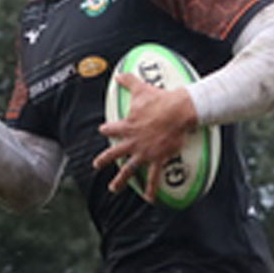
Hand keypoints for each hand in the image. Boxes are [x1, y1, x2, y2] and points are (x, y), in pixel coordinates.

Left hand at [92, 72, 198, 201]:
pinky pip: (154, 177)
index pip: (112, 129)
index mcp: (126, 126)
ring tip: (113, 189)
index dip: (107, 130)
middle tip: (97, 165)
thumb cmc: (159, 100)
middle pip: (114, 153)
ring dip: (120, 180)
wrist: (177, 112)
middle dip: (104, 160)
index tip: (104, 131)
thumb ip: (128, 81)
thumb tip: (119, 73)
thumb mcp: (141, 89)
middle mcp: (132, 142)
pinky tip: (149, 199)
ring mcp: (144, 152)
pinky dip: (152, 189)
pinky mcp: (157, 159)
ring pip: (129, 169)